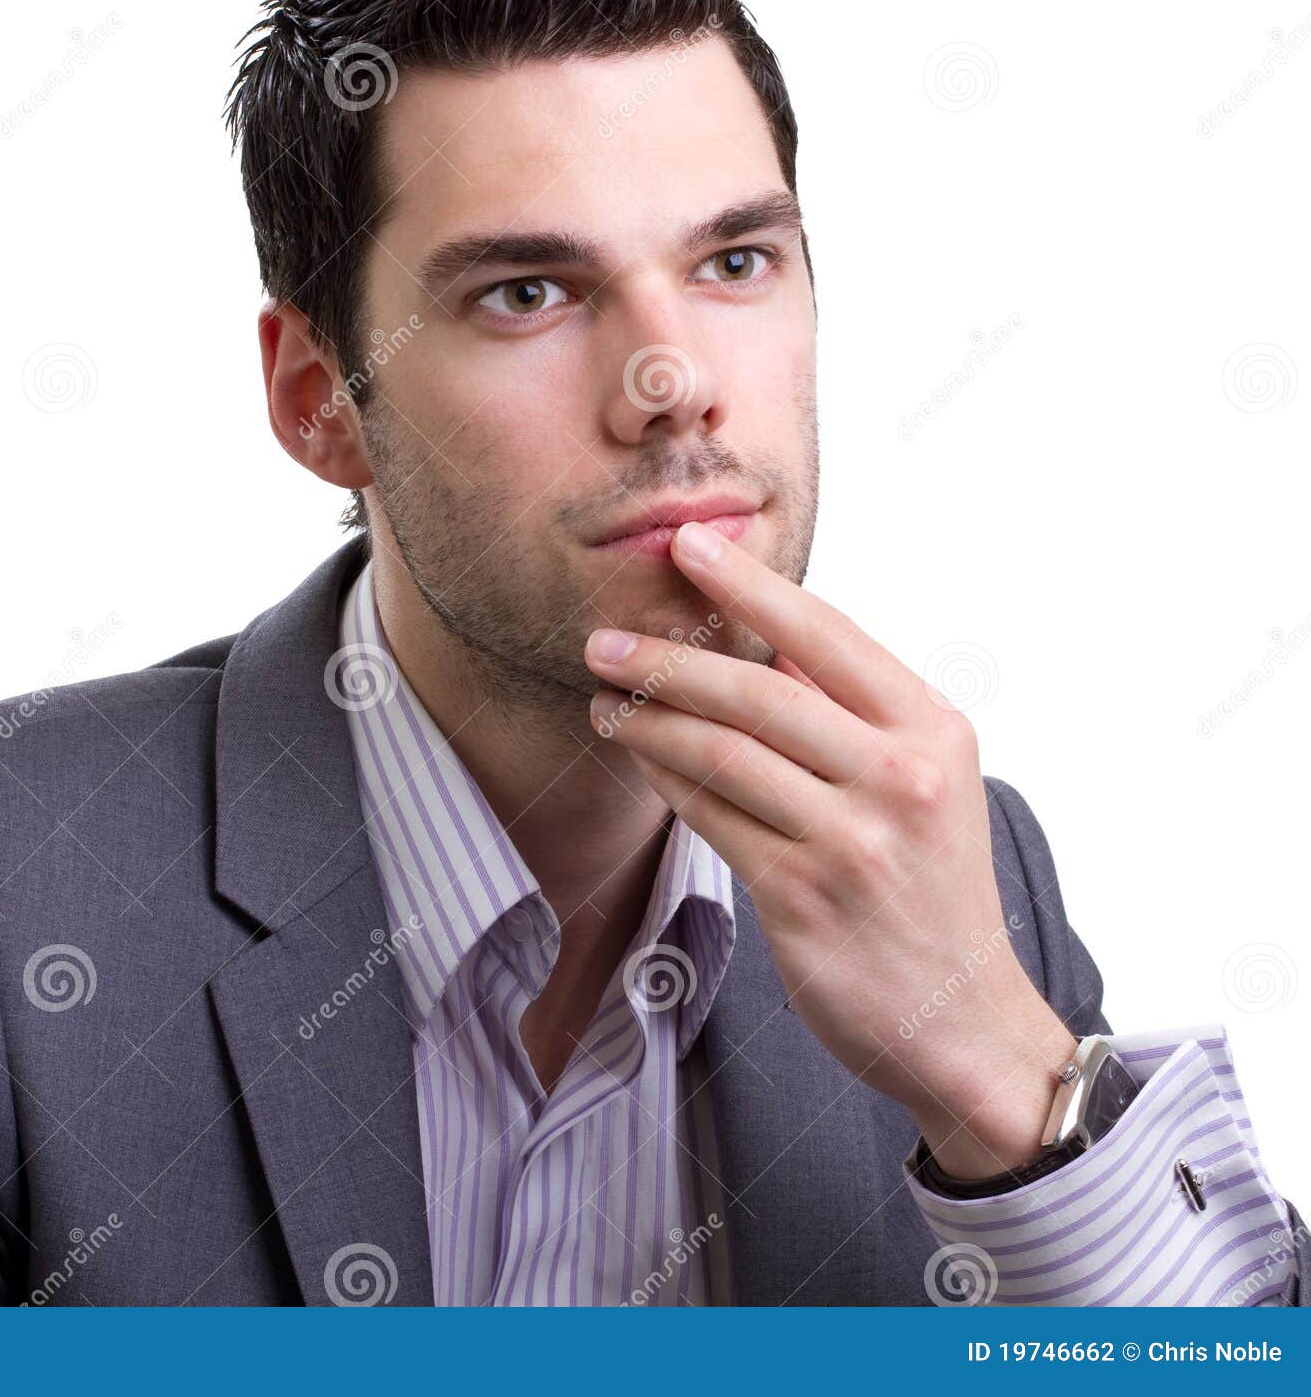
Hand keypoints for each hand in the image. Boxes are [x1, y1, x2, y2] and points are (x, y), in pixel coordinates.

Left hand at [584, 519, 1075, 1177]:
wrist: (963, 1021)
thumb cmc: (931, 886)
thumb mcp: (925, 781)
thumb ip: (852, 712)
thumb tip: (764, 636)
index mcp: (932, 730)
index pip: (827, 633)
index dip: (751, 583)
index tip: (689, 545)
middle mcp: (899, 777)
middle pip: (760, 691)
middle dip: (670, 658)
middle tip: (604, 640)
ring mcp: (852, 840)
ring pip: (723, 752)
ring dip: (650, 720)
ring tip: (606, 701)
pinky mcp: (802, 896)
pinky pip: (713, 817)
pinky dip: (666, 781)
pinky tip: (639, 759)